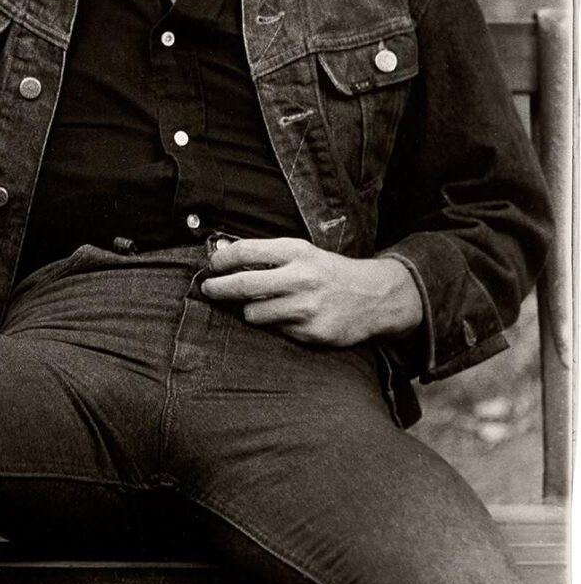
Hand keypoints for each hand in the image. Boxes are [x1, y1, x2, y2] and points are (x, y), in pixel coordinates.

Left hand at [201, 237, 421, 346]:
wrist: (373, 296)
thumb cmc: (328, 272)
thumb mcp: (302, 253)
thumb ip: (266, 255)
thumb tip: (222, 253)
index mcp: (296, 252)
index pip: (246, 251)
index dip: (222, 259)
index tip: (212, 265)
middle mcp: (301, 278)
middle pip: (243, 285)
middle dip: (218, 288)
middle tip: (208, 288)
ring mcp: (307, 307)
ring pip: (254, 313)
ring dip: (248, 310)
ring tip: (258, 304)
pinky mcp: (312, 332)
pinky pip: (276, 330)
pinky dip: (276, 324)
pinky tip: (290, 316)